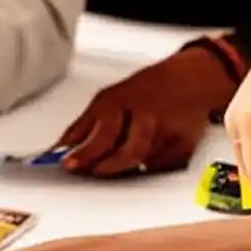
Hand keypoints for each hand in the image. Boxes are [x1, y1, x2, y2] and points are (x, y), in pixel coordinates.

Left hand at [59, 49, 235, 176]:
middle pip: (129, 151)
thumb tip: (58, 149)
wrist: (192, 79)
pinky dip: (147, 167)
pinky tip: (144, 158)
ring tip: (117, 163)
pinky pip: (161, 167)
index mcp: (124, 100)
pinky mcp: (185, 144)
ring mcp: (169, 130)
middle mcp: (148, 114)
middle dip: (109, 166)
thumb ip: (83, 126)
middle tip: (96, 171)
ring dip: (127, 167)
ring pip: (144, 162)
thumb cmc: (147, 89)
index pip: (103, 133)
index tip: (70, 165)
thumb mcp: (110, 98)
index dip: (85, 153)